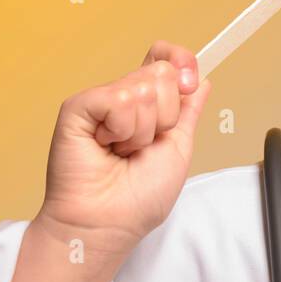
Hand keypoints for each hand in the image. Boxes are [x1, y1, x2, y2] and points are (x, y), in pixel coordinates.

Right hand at [38, 39, 212, 257]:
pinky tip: (106, 145)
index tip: (190, 83)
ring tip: (122, 151)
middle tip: (143, 145)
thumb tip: (202, 80)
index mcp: (146, 104)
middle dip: (165, 116)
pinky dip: (122, 130)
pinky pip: (118, 99)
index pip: (165, 58)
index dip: (181, 61)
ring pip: (144, 89)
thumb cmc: (138, 197)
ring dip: (142, 131)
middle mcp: (123, 96)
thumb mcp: (178, 148)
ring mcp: (100, 100)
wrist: (109, 222)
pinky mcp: (78, 107)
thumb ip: (189, 111)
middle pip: (162, 73)